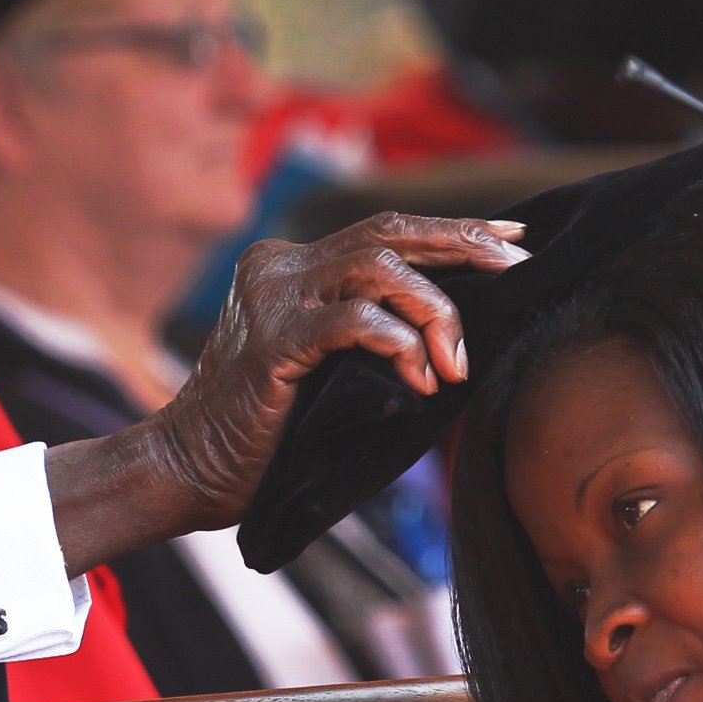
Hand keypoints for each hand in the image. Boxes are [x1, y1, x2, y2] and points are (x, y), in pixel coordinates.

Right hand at [44, 212, 528, 570]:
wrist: (188, 470)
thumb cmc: (266, 434)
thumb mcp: (329, 369)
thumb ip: (374, 335)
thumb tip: (460, 330)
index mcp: (291, 267)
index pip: (384, 230)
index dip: (452, 230)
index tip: (511, 240)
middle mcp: (279, 268)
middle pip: (388, 232)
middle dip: (462, 245)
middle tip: (514, 267)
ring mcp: (272, 299)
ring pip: (378, 268)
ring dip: (435, 309)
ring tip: (456, 361)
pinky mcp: (271, 341)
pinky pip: (354, 322)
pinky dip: (398, 344)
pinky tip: (421, 379)